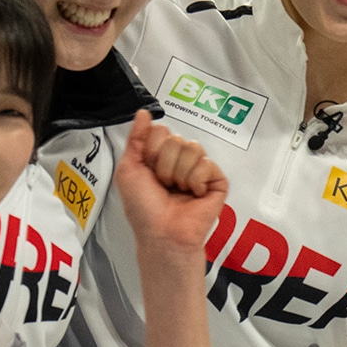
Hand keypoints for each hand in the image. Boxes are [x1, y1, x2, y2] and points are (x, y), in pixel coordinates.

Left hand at [115, 110, 228, 254]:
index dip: (152, 151)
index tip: (148, 171)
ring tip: (178, 191)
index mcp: (160, 156)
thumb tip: (144, 113)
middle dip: (165, 164)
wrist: (162, 233)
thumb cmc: (144, 209)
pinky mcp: (217, 181)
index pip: (161, 131)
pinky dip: (196, 181)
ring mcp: (200, 170)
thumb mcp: (129, 169)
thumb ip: (136, 138)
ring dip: (179, 174)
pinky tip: (194, 194)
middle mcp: (181, 160)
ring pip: (193, 148)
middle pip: (177, 138)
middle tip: (164, 185)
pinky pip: (208, 165)